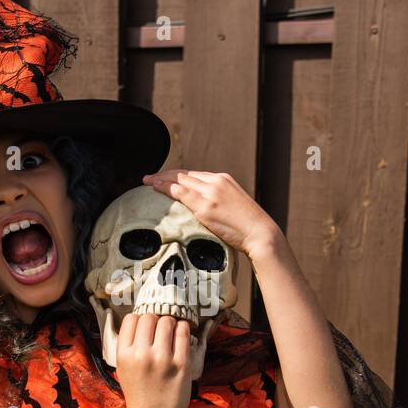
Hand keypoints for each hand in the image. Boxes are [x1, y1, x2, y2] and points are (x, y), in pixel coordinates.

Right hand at [114, 312, 195, 407]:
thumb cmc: (139, 395)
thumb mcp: (123, 369)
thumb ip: (128, 347)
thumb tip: (140, 321)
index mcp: (123, 355)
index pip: (131, 319)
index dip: (139, 320)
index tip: (145, 326)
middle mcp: (141, 354)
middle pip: (149, 317)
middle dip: (155, 321)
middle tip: (159, 331)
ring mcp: (162, 359)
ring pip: (167, 321)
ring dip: (170, 323)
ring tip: (170, 334)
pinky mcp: (181, 364)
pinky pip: (183, 333)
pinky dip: (183, 329)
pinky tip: (181, 335)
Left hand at [142, 169, 282, 257]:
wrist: (261, 233)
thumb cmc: (249, 227)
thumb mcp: (234, 206)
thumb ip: (219, 203)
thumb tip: (207, 211)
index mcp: (224, 179)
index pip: (194, 174)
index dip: (177, 175)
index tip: (166, 178)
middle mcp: (216, 182)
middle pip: (184, 173)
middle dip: (165, 174)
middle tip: (150, 177)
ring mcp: (210, 193)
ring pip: (179, 180)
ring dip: (160, 179)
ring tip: (147, 181)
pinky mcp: (206, 207)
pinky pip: (179, 192)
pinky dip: (164, 187)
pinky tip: (154, 187)